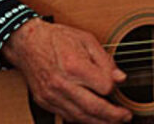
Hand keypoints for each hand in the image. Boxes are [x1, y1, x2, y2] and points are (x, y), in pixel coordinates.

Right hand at [2, 18, 131, 123]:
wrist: (27, 43)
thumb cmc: (57, 38)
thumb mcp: (86, 40)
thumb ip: (105, 61)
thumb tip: (120, 78)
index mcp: (74, 65)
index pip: (103, 86)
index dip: (114, 87)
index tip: (118, 85)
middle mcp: (62, 84)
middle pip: (93, 107)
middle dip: (113, 116)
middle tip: (126, 117)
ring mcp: (52, 95)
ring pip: (80, 116)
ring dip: (99, 122)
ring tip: (114, 122)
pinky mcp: (45, 102)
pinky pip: (67, 116)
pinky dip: (82, 119)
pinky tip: (93, 119)